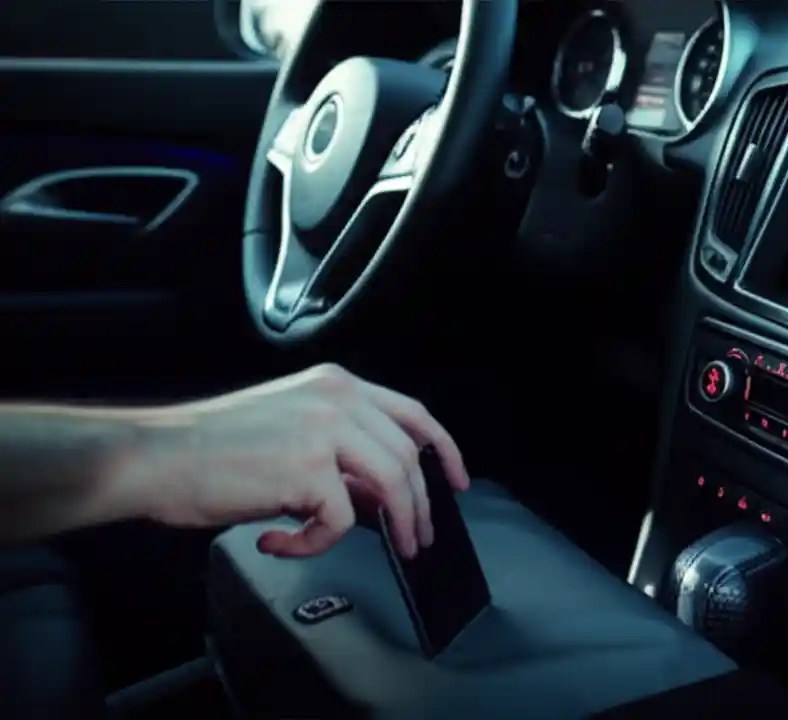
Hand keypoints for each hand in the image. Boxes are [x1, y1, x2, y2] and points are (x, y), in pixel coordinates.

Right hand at [142, 364, 467, 557]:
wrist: (156, 457)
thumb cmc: (210, 449)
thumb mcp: (292, 432)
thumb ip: (341, 453)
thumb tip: (381, 496)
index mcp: (335, 385)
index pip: (413, 413)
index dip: (446, 449)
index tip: (457, 481)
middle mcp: (337, 400)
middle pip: (409, 456)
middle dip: (421, 504)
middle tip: (418, 537)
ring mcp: (325, 431)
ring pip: (392, 485)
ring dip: (396, 526)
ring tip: (388, 549)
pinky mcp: (308, 470)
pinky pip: (342, 521)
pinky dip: (318, 543)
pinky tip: (284, 541)